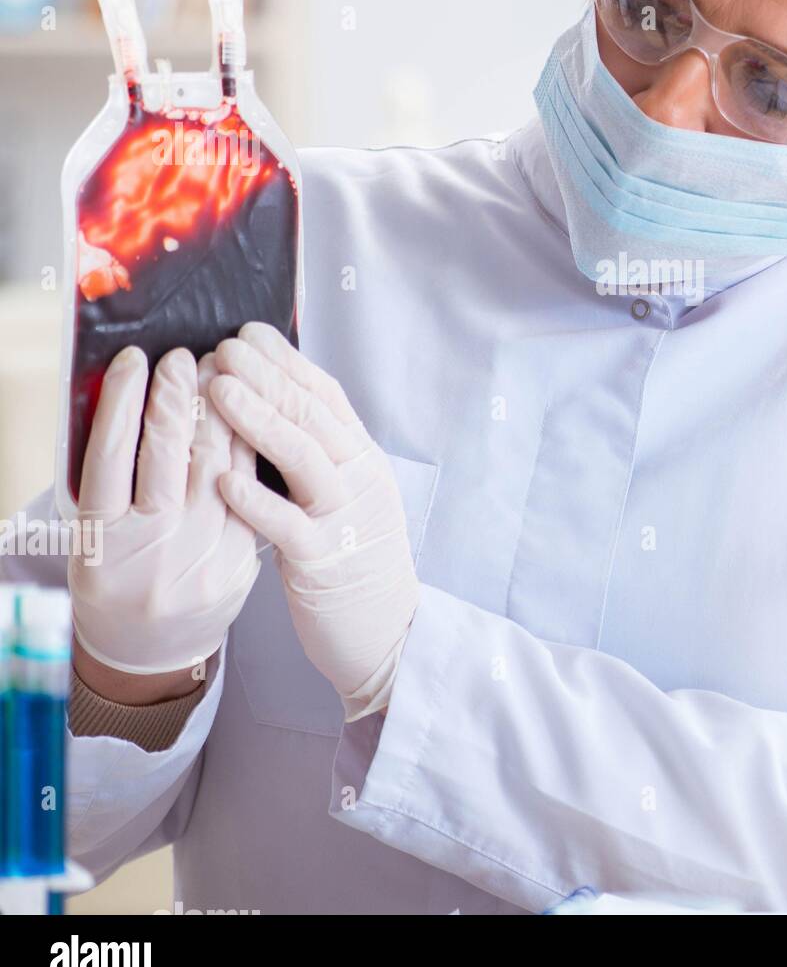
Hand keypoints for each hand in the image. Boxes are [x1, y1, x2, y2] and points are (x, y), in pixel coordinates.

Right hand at [70, 346, 260, 679]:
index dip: (122, 403)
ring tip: (221, 372)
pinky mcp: (238, 562)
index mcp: (100, 542)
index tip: (134, 360)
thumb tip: (133, 400)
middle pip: (166, 457)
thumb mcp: (93, 537)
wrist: (149, 654)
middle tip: (186, 355)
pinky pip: (249, 493)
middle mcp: (150, 550)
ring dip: (222, 413)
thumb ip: (111, 480)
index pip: (107, 457)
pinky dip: (248, 450)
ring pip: (216, 468)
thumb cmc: (116, 579)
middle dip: (178, 397)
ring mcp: (199, 558)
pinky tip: (251, 416)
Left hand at [210, 323, 419, 721]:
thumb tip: (272, 405)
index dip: (287, 361)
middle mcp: (360, 478)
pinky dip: (255, 499)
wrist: (389, 633)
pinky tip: (222, 477)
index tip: (249, 333)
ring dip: (259, 419)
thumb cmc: (354, 561)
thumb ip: (318, 455)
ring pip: (304, 456)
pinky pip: (288, 524)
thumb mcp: (346, 496)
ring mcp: (346, 517)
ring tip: (218, 389)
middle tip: (224, 347)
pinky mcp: (327, 560)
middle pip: (313, 415)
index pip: (325, 396)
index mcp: (362, 459)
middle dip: (266, 376)